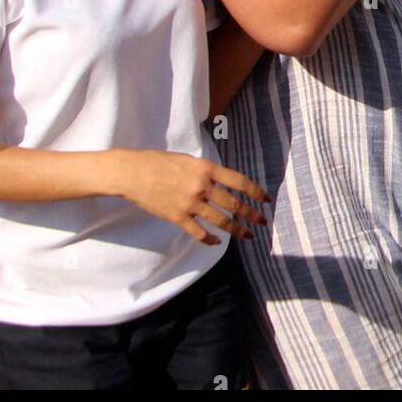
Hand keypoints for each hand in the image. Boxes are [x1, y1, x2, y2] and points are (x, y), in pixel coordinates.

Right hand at [121, 150, 268, 245]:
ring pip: (221, 221)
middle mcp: (202, 186)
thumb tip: (222, 182)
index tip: (266, 200)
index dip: (256, 192)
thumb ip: (206, 171)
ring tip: (247, 235)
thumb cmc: (160, 162)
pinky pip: (199, 233)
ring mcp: (190, 204)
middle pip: (233, 204)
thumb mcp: (189, 160)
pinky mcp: (178, 218)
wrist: (134, 173)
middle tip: (262, 222)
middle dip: (251, 215)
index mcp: (206, 169)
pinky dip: (210, 239)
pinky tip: (217, 242)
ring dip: (236, 230)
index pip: (239, 181)